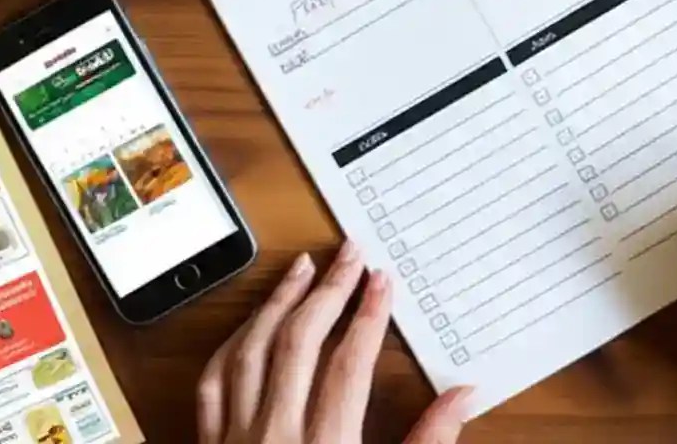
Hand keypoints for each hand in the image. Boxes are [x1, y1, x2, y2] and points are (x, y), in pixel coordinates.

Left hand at [197, 242, 472, 443]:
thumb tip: (463, 395)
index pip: (347, 363)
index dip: (368, 315)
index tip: (384, 281)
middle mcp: (273, 438)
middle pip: (297, 344)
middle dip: (328, 290)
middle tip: (350, 253)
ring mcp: (234, 442)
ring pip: (249, 353)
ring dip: (277, 303)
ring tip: (303, 268)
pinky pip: (213, 383)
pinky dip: (233, 344)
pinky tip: (252, 323)